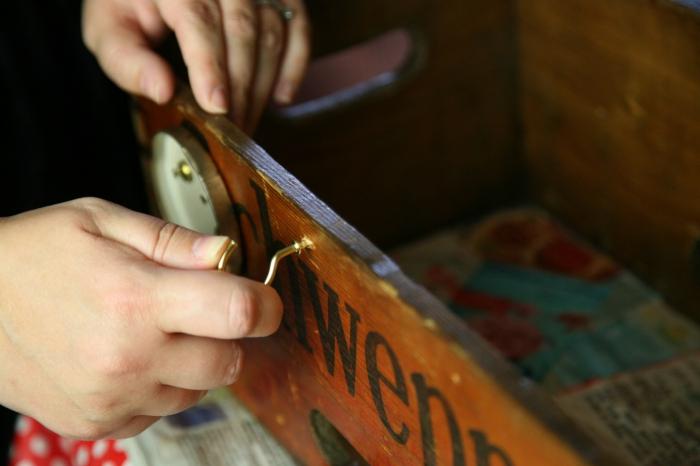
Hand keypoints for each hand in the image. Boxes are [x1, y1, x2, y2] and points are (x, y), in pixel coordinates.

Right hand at [0, 198, 281, 438]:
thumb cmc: (32, 254)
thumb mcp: (101, 220)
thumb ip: (173, 241)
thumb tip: (227, 254)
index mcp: (135, 297)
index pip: (237, 313)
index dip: (264, 305)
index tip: (263, 300)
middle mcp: (127, 357)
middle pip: (229, 363)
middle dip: (227, 336)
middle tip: (198, 310)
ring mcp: (110, 398)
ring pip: (197, 391)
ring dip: (192, 363)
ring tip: (151, 331)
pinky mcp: (94, 423)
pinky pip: (159, 412)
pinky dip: (158, 387)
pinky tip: (128, 357)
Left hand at [82, 0, 310, 131]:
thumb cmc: (131, 3)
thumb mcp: (110, 27)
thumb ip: (126, 60)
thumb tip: (162, 91)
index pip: (199, 19)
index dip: (210, 66)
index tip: (217, 107)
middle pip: (242, 30)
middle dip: (239, 88)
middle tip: (231, 130)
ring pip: (271, 32)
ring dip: (262, 85)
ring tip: (246, 121)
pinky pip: (298, 26)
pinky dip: (295, 64)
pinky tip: (280, 96)